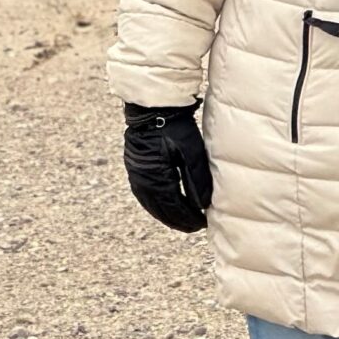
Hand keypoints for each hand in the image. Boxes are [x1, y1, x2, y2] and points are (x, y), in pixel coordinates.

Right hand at [122, 103, 210, 232]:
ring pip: (151, 204)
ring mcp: (136, 175)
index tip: (201, 225)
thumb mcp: (191, 151)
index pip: (174, 206)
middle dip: (178, 220)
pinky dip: (156, 204)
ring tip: (181, 221)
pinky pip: (145, 195)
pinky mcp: (135, 168)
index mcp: (157, 177)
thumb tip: (203, 204)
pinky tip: (164, 206)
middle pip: (161, 209)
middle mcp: (142, 180)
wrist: (151, 110)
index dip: (188, 217)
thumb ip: (197, 178)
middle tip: (194, 227)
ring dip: (166, 214)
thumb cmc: (174, 128)